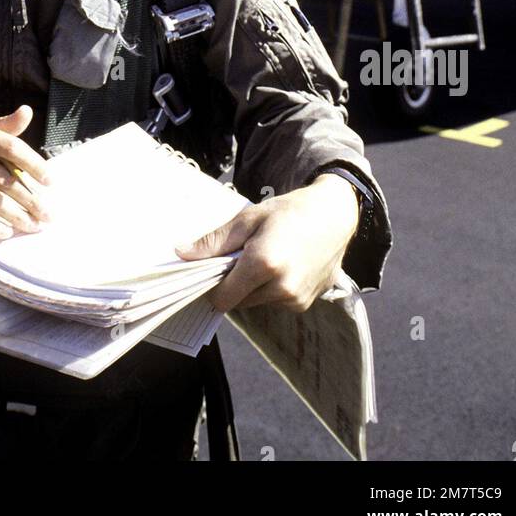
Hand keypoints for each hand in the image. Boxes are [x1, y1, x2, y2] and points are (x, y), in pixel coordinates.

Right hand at [0, 104, 53, 240]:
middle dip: (28, 198)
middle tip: (46, 214)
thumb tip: (28, 112)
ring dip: (13, 215)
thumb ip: (0, 127)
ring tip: (31, 225)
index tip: (50, 181)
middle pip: (1, 177)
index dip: (33, 164)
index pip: (9, 147)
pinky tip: (4, 232)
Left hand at [173, 174, 358, 312]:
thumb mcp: (247, 219)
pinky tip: (283, 264)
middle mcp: (281, 288)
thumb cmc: (289, 212)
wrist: (334, 215)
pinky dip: (272, 288)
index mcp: (263, 264)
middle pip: (238, 301)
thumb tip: (181, 254)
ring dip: (253, 286)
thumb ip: (214, 241)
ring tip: (266, 256)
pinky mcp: (305, 304)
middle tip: (243, 255)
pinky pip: (275, 302)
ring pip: (256, 303)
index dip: (212, 285)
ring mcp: (295, 300)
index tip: (213, 269)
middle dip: (234, 282)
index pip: (221, 298)